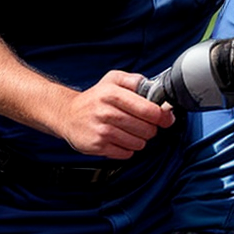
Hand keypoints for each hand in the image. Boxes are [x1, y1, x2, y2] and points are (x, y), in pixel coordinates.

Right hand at [60, 70, 175, 157]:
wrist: (67, 114)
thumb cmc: (95, 97)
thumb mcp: (113, 79)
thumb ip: (135, 81)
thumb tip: (156, 89)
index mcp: (112, 93)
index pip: (149, 110)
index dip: (163, 116)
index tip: (166, 118)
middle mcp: (106, 112)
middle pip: (147, 129)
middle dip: (150, 128)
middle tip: (143, 123)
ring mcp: (101, 131)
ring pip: (138, 143)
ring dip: (139, 139)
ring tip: (128, 130)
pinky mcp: (98, 146)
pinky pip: (126, 153)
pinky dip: (127, 148)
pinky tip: (119, 139)